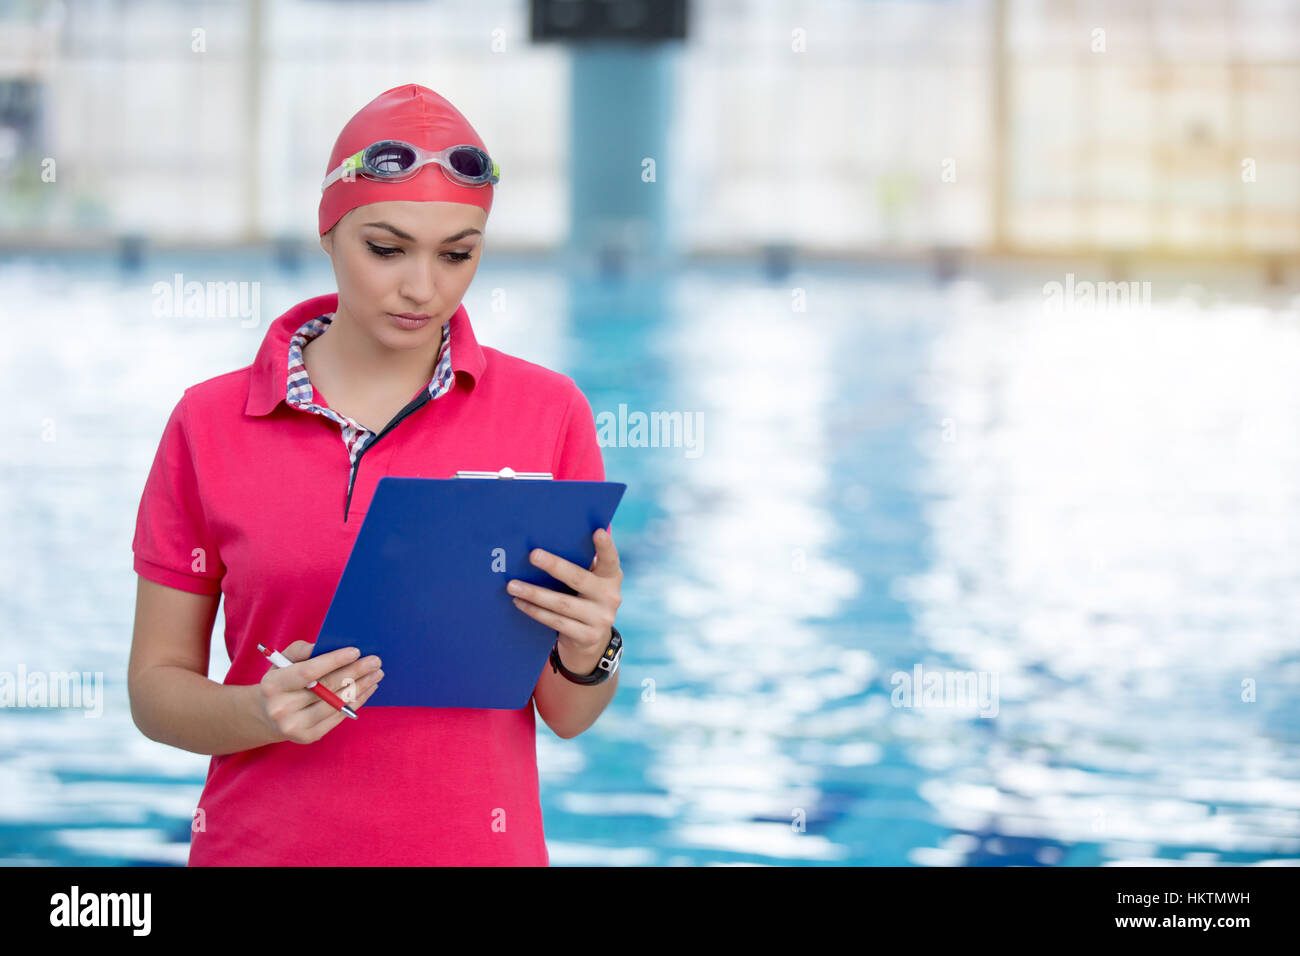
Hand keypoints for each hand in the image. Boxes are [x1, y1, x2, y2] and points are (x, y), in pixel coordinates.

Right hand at [253, 641, 383, 743]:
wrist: (267, 715)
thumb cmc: (281, 680)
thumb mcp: (282, 661)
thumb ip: (301, 650)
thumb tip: (327, 646)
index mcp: (273, 686)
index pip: (308, 672)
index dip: (333, 661)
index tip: (356, 651)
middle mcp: (281, 708)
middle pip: (326, 688)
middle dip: (354, 672)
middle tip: (375, 661)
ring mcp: (295, 726)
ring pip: (336, 704)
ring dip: (360, 688)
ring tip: (376, 675)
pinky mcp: (309, 737)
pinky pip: (338, 717)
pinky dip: (356, 702)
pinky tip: (367, 689)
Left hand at [507, 528, 621, 673]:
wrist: (592, 640)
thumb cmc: (584, 599)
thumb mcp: (590, 582)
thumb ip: (580, 566)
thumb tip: (544, 547)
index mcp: (611, 577)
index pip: (610, 559)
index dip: (605, 546)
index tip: (597, 532)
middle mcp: (610, 597)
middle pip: (579, 579)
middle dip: (554, 566)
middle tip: (532, 555)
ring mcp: (600, 619)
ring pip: (562, 603)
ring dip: (534, 593)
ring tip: (512, 585)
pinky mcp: (587, 636)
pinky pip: (556, 621)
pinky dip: (535, 611)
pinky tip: (520, 602)